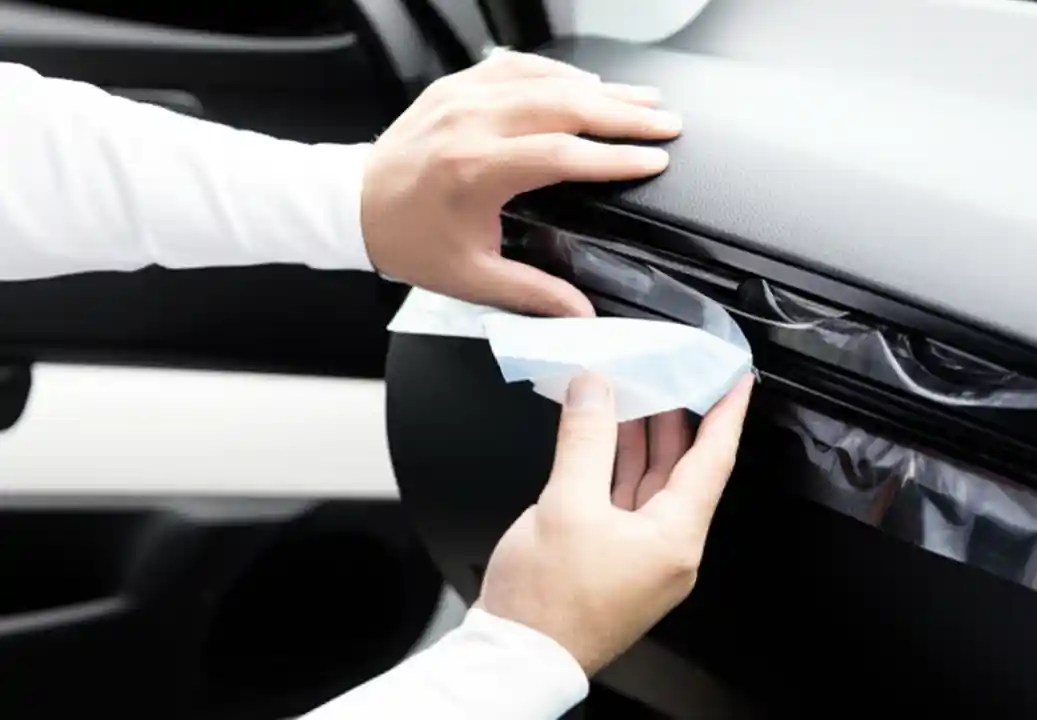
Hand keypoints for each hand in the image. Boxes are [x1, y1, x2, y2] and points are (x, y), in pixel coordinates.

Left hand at [360, 49, 680, 316]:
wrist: (352, 205)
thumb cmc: (410, 240)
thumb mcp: (471, 278)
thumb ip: (533, 293)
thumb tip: (583, 316)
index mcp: (474, 171)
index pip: (562, 154)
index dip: (614, 157)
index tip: (654, 159)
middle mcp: (471, 124)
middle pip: (565, 106)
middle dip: (624, 113)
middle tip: (667, 121)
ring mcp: (462, 97)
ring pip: (546, 79)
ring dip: (600, 88)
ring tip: (642, 98)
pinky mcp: (456, 86)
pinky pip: (516, 67)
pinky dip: (557, 71)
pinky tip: (586, 82)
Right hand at [476, 372, 754, 674]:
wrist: (517, 659)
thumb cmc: (546, 604)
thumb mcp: (566, 505)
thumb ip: (585, 439)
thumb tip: (595, 389)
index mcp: (675, 538)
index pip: (714, 461)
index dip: (727, 414)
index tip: (736, 379)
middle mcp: (668, 549)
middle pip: (683, 469)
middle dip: (676, 419)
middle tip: (673, 374)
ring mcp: (641, 557)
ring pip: (651, 483)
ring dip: (642, 439)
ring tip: (632, 394)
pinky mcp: (614, 561)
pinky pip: (625, 500)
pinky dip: (616, 465)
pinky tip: (602, 438)